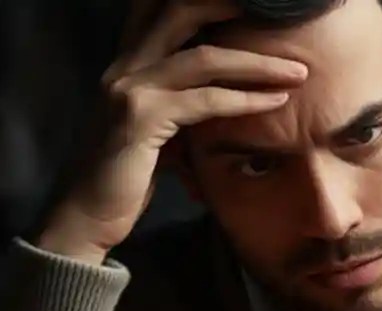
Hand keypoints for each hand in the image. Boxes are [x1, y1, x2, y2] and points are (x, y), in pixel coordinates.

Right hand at [38, 0, 308, 262]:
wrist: (84, 218)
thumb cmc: (123, 178)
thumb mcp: (156, 131)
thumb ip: (182, 106)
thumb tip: (227, 98)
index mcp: (126, 64)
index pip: (160, 9)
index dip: (201, 0)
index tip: (248, 3)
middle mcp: (123, 66)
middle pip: (180, 11)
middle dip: (230, 8)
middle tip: (280, 13)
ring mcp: (128, 89)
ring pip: (204, 58)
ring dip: (258, 63)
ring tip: (298, 71)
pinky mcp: (138, 119)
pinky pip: (203, 102)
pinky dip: (245, 99)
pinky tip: (274, 102)